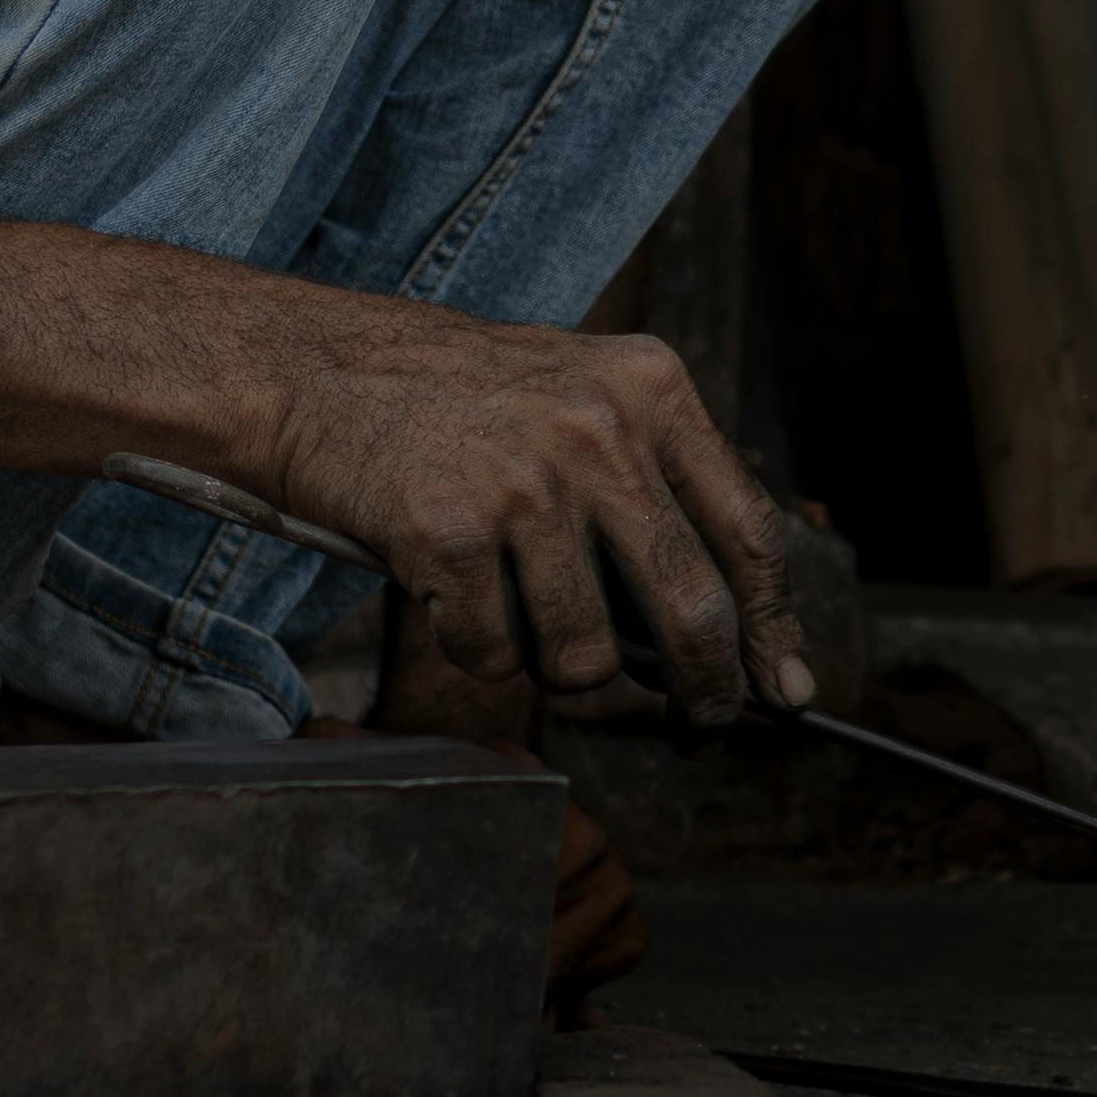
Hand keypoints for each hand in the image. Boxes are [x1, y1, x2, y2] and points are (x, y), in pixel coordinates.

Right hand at [255, 309, 806, 725]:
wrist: (311, 366)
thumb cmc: (451, 398)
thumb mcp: (578, 394)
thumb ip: (652, 484)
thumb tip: (725, 628)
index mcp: (650, 386)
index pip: (746, 529)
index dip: (772, 626)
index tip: (784, 689)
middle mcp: (599, 428)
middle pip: (691, 608)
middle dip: (703, 694)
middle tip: (694, 729)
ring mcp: (525, 482)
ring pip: (586, 655)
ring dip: (556, 667)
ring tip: (514, 609)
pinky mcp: (448, 532)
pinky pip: (494, 656)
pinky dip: (474, 648)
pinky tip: (449, 592)